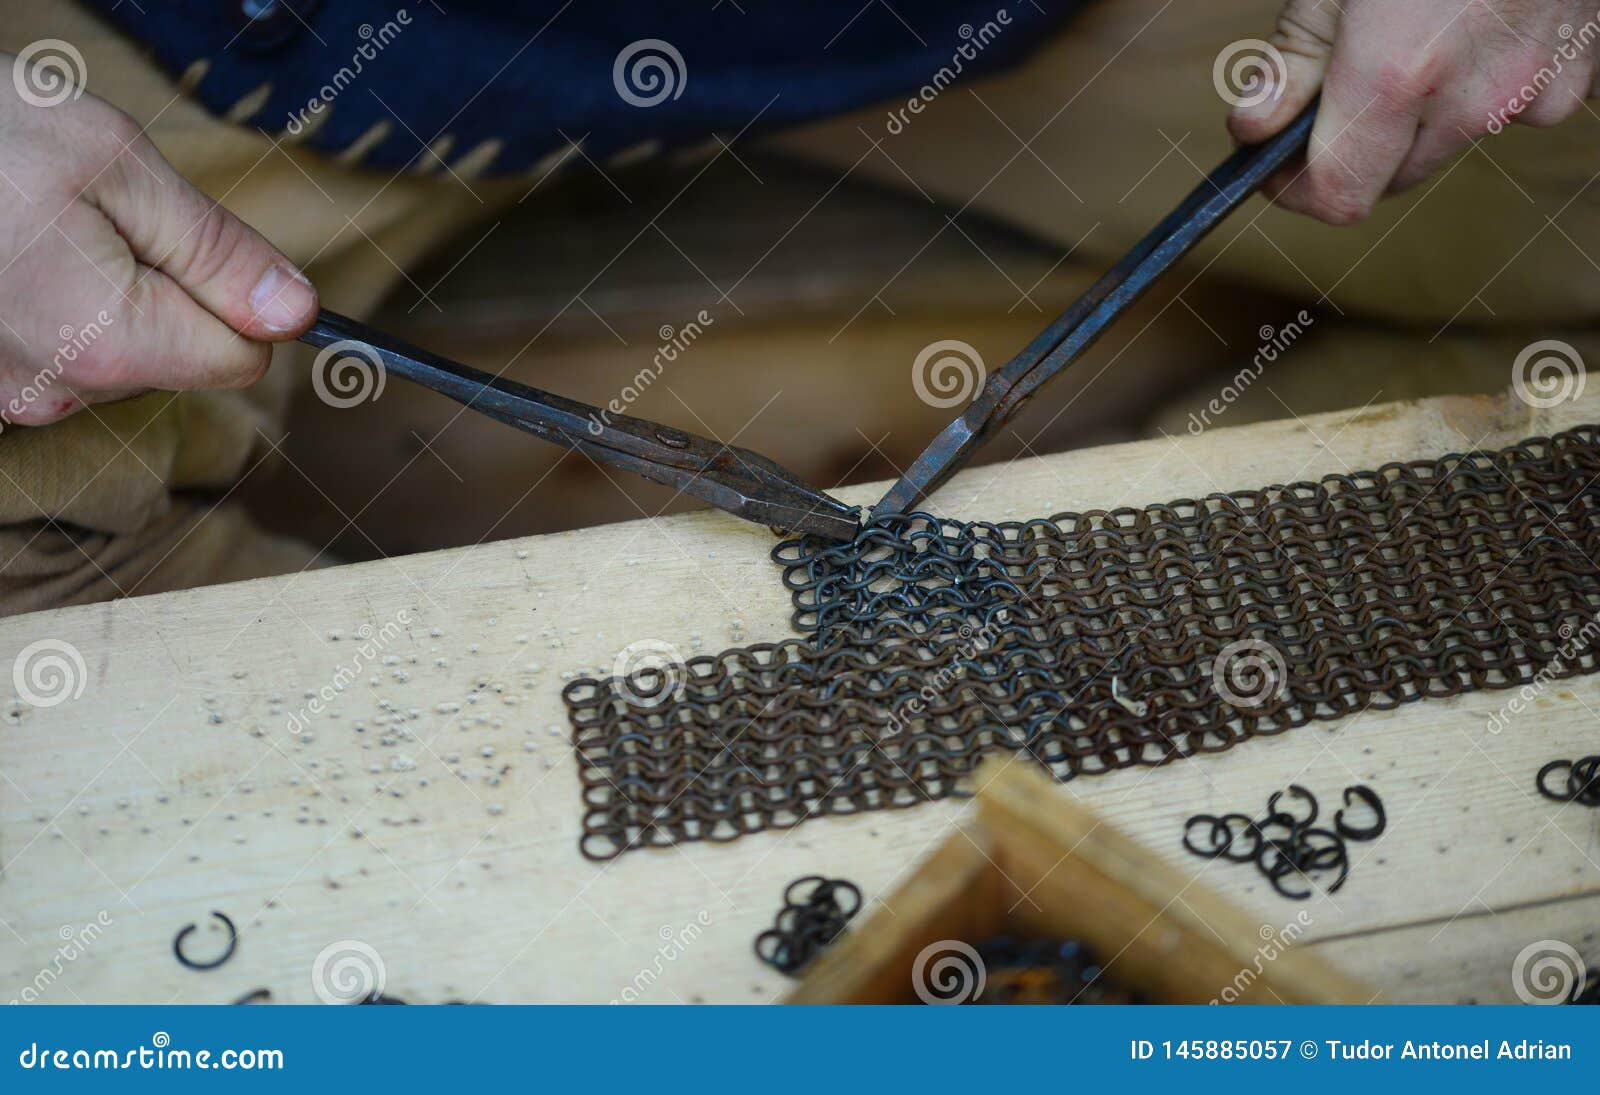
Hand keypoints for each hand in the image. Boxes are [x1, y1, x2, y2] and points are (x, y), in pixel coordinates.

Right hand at [0, 53, 316, 426]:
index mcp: (113, 344)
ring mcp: (14, 395)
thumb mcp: (119, 167)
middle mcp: (61, 392)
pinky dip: (59, 313)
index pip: (243, 358)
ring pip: (123, 359)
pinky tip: (20, 263)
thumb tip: (297, 312)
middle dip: (166, 290)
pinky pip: (64, 358)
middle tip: (95, 219)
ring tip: (45, 233)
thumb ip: (217, 250)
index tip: (189, 241)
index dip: (235, 296)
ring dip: (109, 297)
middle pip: (181, 359)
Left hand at [1228, 0, 1597, 223]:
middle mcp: (1471, 97)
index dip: (1300, 191)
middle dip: (1361, 146)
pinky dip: (1490, 83)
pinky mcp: (1575, 77)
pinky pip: (1516, 108)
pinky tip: (1483, 30)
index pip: (1340, 196)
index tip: (1280, 169)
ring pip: (1452, 142)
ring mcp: (1533, 90)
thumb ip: (1292, 61)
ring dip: (1428, 113)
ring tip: (1428, 34)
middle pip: (1393, 175)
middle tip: (1349, 82)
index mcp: (1398, 73)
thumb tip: (1254, 127)